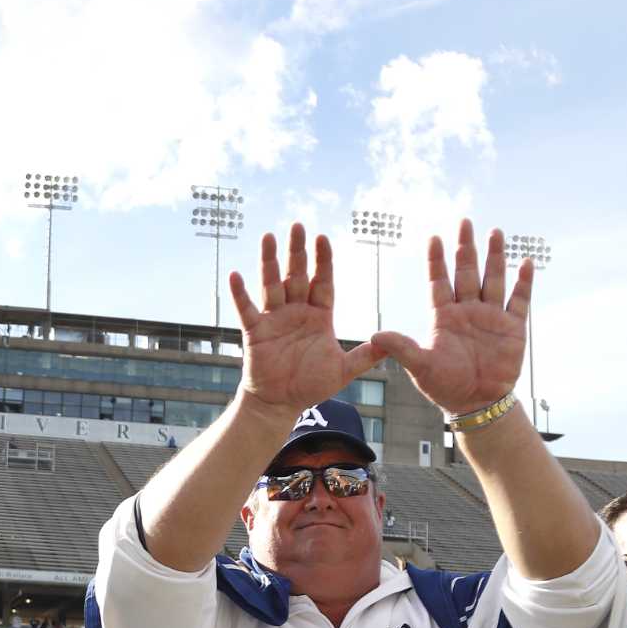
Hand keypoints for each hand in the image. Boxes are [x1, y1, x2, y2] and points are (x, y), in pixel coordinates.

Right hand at [228, 224, 382, 417]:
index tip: (323, 238)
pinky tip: (235, 275)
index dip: (323, 261)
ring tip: (268, 237)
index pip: (323, 282)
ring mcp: (274, 319)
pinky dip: (240, 293)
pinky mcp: (255, 331)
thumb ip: (366, 356)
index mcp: (319, 315)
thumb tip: (391, 344)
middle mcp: (296, 311)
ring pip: (272, 284)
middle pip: (297, 275)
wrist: (281, 402)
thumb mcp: (343, 370)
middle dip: (298, 251)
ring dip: (269, 262)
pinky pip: (247, 309)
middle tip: (298, 225)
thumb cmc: (310, 385)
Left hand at [371, 221, 531, 416]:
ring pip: (493, 279)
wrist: (476, 403)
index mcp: (444, 316)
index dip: (437, 261)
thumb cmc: (445, 385)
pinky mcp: (513, 327)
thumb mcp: (420, 366)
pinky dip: (523, 283)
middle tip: (465, 222)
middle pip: (466, 273)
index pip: (439, 282)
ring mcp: (491, 317)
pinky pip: (519, 300)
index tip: (434, 238)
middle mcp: (467, 310)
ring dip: (495, 257)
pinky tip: (524, 263)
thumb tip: (373, 336)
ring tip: (495, 233)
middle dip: (466, 248)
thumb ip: (401, 348)